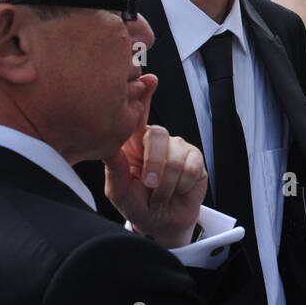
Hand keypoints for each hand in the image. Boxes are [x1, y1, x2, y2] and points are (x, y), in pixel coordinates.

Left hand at [105, 74, 208, 247]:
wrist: (163, 224)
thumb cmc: (137, 205)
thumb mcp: (118, 192)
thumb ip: (115, 170)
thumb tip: (110, 147)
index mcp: (132, 143)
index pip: (137, 114)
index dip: (143, 95)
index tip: (147, 79)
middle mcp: (155, 140)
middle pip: (157, 135)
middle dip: (153, 164)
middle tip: (148, 185)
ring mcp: (176, 148)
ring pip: (174, 157)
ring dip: (166, 185)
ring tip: (160, 195)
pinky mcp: (195, 159)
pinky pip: (190, 168)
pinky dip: (180, 186)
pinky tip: (176, 191)